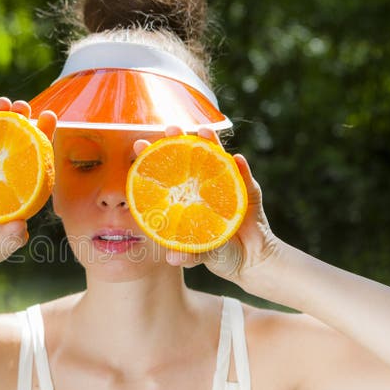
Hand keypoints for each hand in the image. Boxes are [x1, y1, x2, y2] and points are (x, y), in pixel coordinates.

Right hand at [0, 98, 56, 287]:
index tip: (50, 116)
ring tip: (1, 101)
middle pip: (21, 141)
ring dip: (0, 118)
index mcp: (28, 186)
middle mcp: (12, 173)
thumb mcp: (5, 243)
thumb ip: (12, 236)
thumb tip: (19, 225)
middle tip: (23, 104)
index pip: (41, 156)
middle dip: (24, 119)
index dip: (46, 136)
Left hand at [132, 125, 281, 290]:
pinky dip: (242, 168)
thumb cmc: (219, 253)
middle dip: (180, 141)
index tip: (138, 145)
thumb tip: (172, 258)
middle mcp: (203, 186)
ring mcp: (226, 184)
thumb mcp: (201, 254)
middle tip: (171, 129)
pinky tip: (238, 160)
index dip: (152, 158)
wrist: (251, 260)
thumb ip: (189, 254)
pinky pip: (244, 177)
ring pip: (217, 160)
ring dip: (211, 144)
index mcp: (186, 197)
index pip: (166, 173)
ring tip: (204, 131)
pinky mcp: (247, 190)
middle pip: (189, 158)